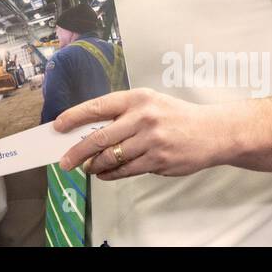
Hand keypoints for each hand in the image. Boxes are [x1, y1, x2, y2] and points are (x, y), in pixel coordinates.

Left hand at [55, 88, 230, 179]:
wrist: (213, 131)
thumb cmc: (175, 116)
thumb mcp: (149, 103)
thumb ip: (121, 113)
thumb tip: (87, 129)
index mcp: (137, 98)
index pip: (98, 106)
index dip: (74, 116)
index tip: (58, 126)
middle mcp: (143, 117)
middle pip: (100, 137)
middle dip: (77, 151)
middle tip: (64, 160)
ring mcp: (151, 140)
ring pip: (112, 157)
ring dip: (94, 166)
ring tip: (87, 168)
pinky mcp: (159, 160)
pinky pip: (127, 170)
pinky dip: (111, 174)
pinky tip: (105, 174)